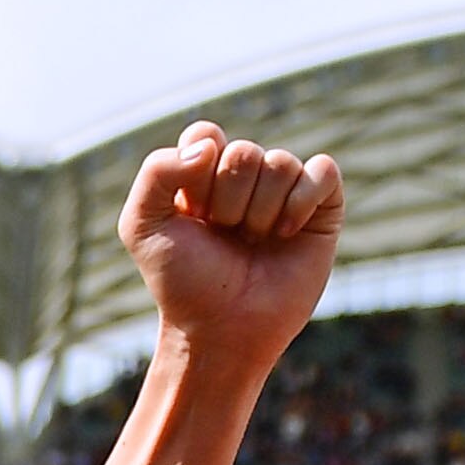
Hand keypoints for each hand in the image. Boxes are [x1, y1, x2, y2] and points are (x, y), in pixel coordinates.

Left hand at [122, 122, 345, 374]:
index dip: (198, 172)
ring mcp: (284, 191)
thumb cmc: (182, 282)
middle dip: (227, 201)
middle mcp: (246, 178)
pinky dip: (302, 201)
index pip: (206, 134)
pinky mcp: (322, 209)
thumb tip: (210, 147)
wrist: (222, 330)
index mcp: (203, 173)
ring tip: (253, 243)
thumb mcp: (142, 227)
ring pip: (280, 163)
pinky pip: (322, 171)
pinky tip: (286, 233)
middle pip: (243, 152)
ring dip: (260, 212)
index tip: (192, 213)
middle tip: (224, 236)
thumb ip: (155, 172)